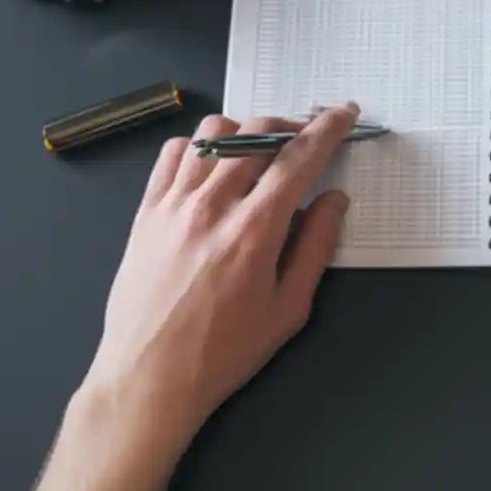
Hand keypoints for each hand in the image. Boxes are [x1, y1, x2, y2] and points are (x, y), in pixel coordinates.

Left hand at [81, 104, 358, 447]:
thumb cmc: (225, 352)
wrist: (149, 377)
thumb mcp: (289, 308)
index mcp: (254, 231)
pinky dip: (201, 147)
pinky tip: (215, 168)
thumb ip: (315, 247)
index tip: (344, 113)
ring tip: (261, 152)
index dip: (327, 129)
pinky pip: (174, 154)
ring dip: (246, 131)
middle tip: (308, 137)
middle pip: (258, 134)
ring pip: (214, 133)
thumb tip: (334, 199)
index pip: (298, 158)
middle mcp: (211, 206)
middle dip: (292, 124)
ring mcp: (173, 204)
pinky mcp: (146, 211)